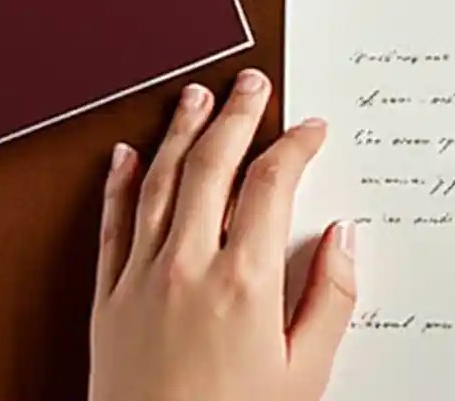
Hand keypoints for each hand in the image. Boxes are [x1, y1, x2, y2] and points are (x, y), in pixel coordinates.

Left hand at [89, 69, 355, 400]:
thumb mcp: (306, 372)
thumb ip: (331, 298)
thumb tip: (345, 238)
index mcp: (244, 281)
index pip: (271, 184)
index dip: (294, 145)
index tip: (310, 129)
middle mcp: (188, 266)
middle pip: (213, 165)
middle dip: (236, 114)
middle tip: (250, 82)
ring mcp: (142, 278)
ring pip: (160, 183)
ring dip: (180, 132)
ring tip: (195, 96)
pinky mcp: (109, 299)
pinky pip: (113, 226)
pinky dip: (120, 184)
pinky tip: (127, 156)